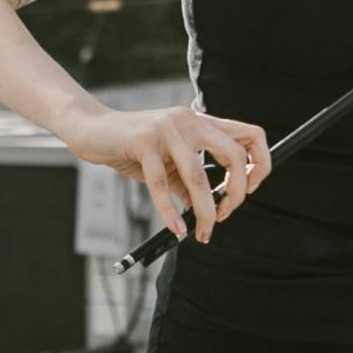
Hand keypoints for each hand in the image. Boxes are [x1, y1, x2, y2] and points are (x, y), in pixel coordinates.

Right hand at [69, 102, 269, 242]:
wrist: (91, 128)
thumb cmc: (132, 147)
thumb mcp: (168, 164)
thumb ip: (189, 181)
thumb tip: (208, 210)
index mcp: (201, 122)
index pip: (251, 135)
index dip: (260, 165)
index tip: (247, 191)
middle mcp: (189, 120)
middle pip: (234, 155)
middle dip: (236, 193)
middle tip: (224, 216)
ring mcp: (167, 129)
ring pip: (199, 177)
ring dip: (205, 211)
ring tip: (202, 232)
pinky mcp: (144, 142)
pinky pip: (162, 185)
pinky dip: (171, 213)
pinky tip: (176, 229)